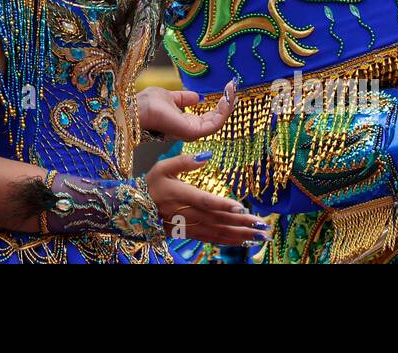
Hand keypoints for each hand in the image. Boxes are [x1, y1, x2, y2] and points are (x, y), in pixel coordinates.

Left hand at [138, 80, 235, 142]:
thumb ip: (183, 98)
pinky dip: (223, 110)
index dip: (219, 104)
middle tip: (234, 87)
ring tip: (233, 90)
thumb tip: (197, 96)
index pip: (208, 116)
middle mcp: (190, 130)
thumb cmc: (148, 103)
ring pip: (218, 122)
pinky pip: (216, 123)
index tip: (227, 89)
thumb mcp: (170, 97)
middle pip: (216, 119)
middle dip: (227, 103)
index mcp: (185, 123)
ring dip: (228, 105)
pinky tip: (227, 97)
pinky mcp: (194, 133)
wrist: (138, 109)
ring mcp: (193, 133)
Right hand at [145, 151, 271, 246]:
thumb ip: (185, 161)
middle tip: (263, 225)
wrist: (135, 209)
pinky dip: (228, 241)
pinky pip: (211, 239)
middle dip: (241, 223)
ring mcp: (188, 226)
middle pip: (217, 219)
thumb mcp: (162, 166)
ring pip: (217, 232)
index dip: (222, 205)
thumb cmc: (151, 184)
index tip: (242, 208)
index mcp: (180, 195)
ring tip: (260, 236)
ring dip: (240, 235)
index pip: (204, 201)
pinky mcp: (189, 234)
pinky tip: (243, 241)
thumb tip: (207, 156)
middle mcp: (185, 213)